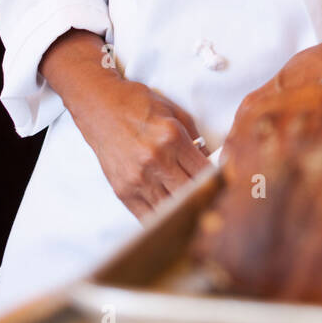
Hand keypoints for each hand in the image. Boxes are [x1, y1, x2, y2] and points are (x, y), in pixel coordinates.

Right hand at [73, 74, 210, 220]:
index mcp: (172, 139)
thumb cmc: (137, 104)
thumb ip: (194, 137)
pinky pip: (147, 215)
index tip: (223, 185)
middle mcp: (155, 161)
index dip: (217, 181)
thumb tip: (208, 160)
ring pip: (171, 208)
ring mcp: (138, 179)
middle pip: (190, 193)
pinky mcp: (123, 191)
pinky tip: (172, 216)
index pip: (205, 172)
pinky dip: (162, 218)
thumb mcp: (174, 111)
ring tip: (194, 210)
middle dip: (204, 197)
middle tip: (212, 200)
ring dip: (184, 210)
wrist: (99, 107)